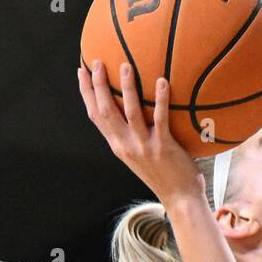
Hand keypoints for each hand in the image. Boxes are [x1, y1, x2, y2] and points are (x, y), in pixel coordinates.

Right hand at [78, 62, 206, 210]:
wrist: (180, 199)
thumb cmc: (164, 175)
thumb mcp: (139, 156)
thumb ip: (133, 136)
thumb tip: (134, 110)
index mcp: (117, 145)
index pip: (95, 116)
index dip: (86, 93)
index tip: (81, 72)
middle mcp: (125, 145)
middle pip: (105, 110)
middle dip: (98, 85)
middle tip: (97, 62)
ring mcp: (143, 146)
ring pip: (130, 112)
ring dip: (127, 87)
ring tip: (126, 66)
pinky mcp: (163, 147)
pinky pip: (161, 118)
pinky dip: (160, 99)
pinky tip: (162, 81)